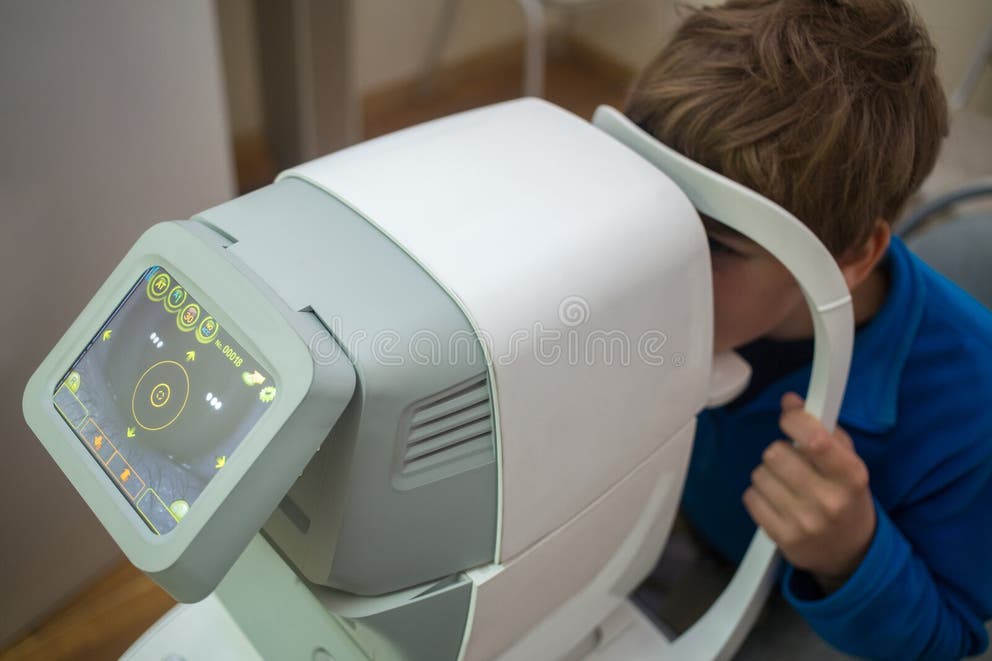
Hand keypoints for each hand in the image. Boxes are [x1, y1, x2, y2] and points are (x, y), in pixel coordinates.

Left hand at [742, 392, 875, 592]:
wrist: (851, 551)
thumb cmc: (845, 496)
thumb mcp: (847, 461)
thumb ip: (821, 427)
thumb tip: (789, 400)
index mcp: (850, 475)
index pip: (815, 439)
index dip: (794, 420)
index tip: (789, 419)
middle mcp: (829, 500)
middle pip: (775, 453)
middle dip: (779, 452)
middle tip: (791, 461)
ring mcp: (804, 522)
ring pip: (759, 474)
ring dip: (768, 474)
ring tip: (785, 483)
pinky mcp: (782, 538)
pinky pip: (751, 498)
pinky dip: (758, 495)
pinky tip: (776, 500)